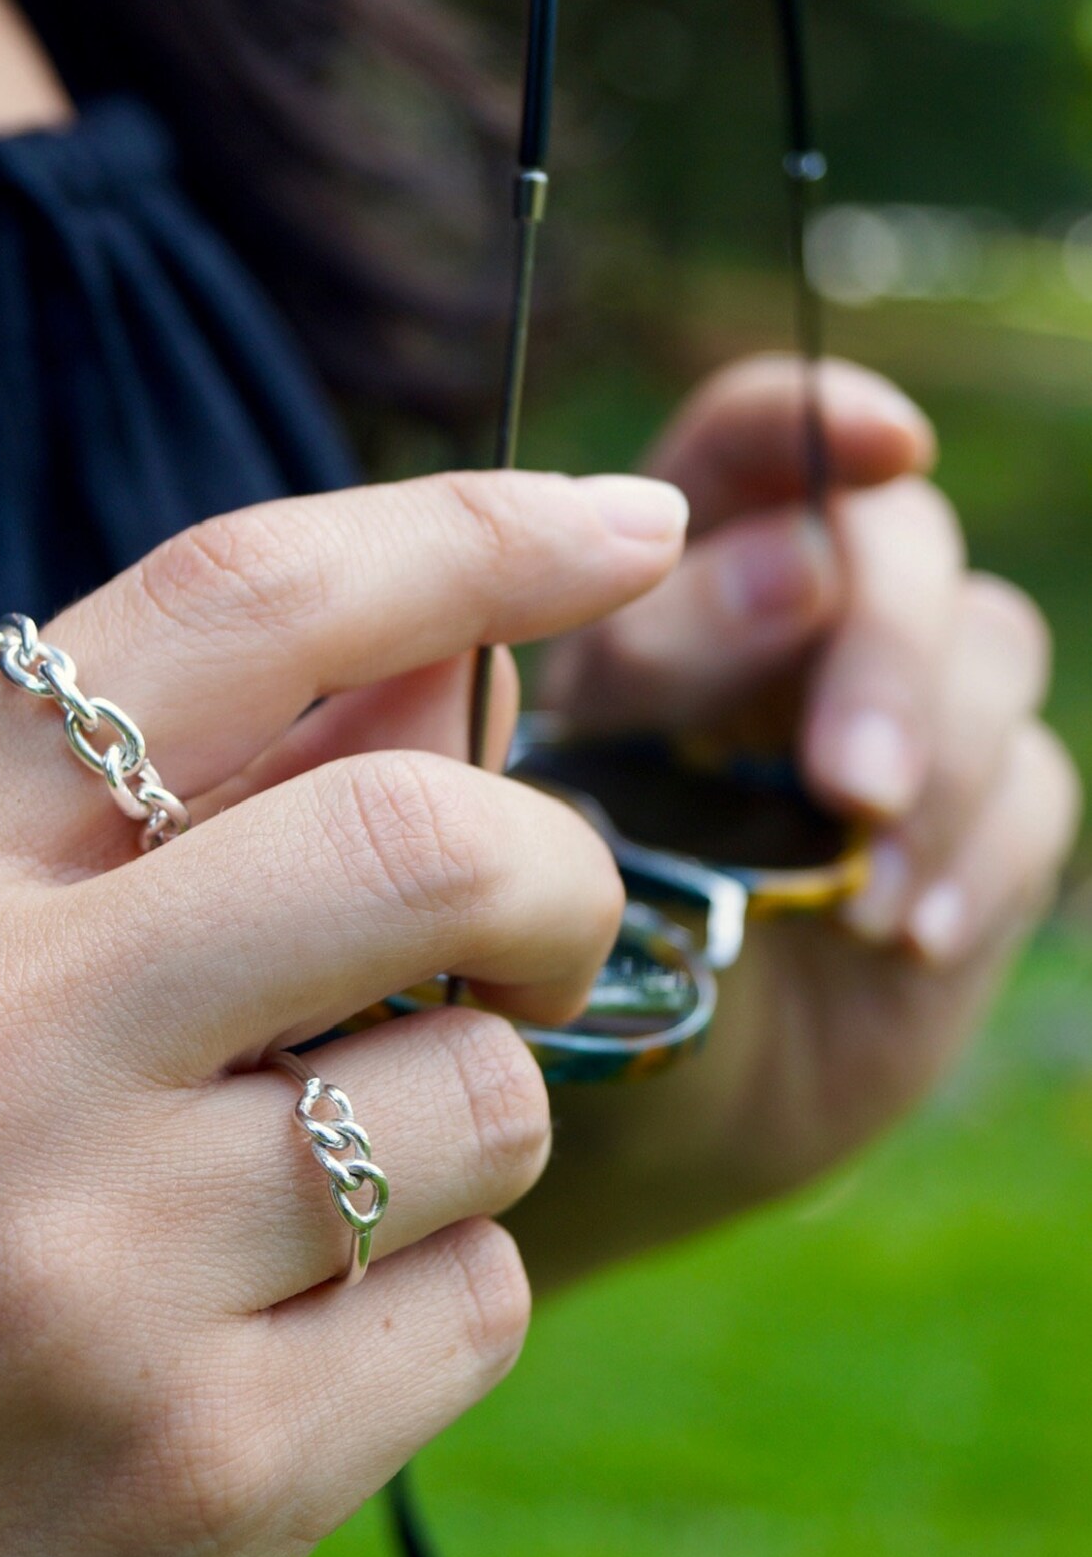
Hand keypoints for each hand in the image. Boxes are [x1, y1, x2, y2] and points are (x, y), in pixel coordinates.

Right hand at [0, 468, 685, 1556]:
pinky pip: (481, 1306)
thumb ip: (156, 800)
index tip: (625, 517)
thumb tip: (455, 652)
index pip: (230, 609)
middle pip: (425, 834)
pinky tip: (290, 1341)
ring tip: (324, 1182)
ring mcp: (96, 1278)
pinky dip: (439, 1296)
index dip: (467, 530)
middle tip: (531, 920)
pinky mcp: (204, 1481)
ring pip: (489, 1091)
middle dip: (554, 863)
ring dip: (469, 1113)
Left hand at [508, 355, 1081, 1287]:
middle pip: (899, 540)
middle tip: (848, 782)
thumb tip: (789, 562)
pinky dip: (985, 852)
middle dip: (888, 642)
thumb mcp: (537, 810)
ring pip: (992, 645)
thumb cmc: (517, 961)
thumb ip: (643, 678)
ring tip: (856, 895)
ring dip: (945, 754)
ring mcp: (890, 732)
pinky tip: (897, 936)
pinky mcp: (969, 838)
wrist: (588, 1135)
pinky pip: (1039, 789)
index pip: (751, 448)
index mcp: (655, 592)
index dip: (818, 421)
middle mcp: (787, 637)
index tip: (880, 442)